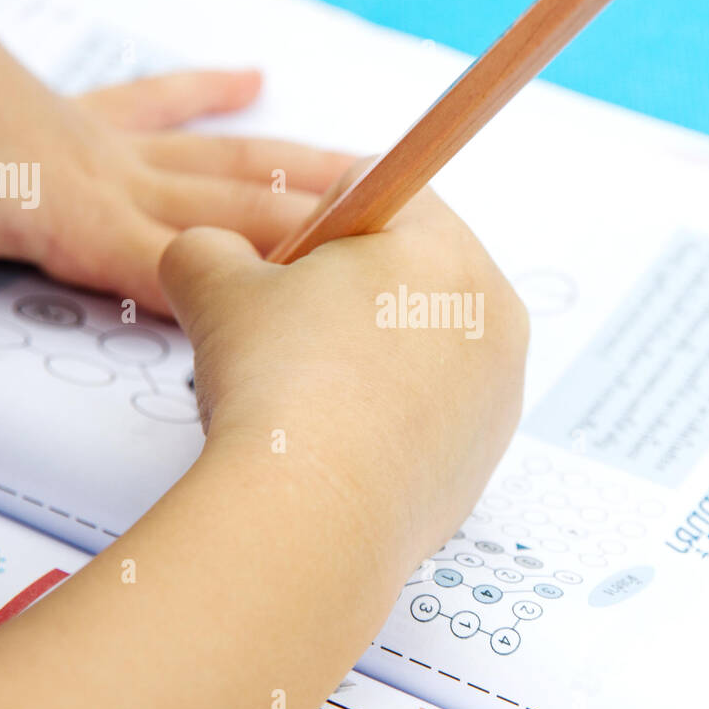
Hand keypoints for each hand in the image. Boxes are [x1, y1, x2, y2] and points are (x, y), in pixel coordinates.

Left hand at [0, 0, 351, 391]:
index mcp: (92, 218)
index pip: (204, 267)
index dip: (277, 292)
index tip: (346, 321)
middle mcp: (122, 180)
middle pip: (245, 211)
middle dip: (326, 235)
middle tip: (407, 257)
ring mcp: (114, 146)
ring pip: (230, 160)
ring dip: (303, 170)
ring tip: (381, 177)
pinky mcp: (95, 120)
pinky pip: (165, 105)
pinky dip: (211, 93)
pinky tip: (255, 78)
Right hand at [159, 176, 529, 577]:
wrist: (313, 518)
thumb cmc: (283, 387)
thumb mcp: (216, 287)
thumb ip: (208, 247)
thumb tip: (209, 254)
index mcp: (446, 245)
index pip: (380, 190)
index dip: (316, 225)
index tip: (286, 275)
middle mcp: (494, 309)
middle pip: (409, 266)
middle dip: (346, 291)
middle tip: (292, 339)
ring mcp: (500, 387)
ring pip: (422, 339)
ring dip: (368, 351)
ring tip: (313, 394)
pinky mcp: (489, 452)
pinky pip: (435, 405)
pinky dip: (392, 410)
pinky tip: (342, 438)